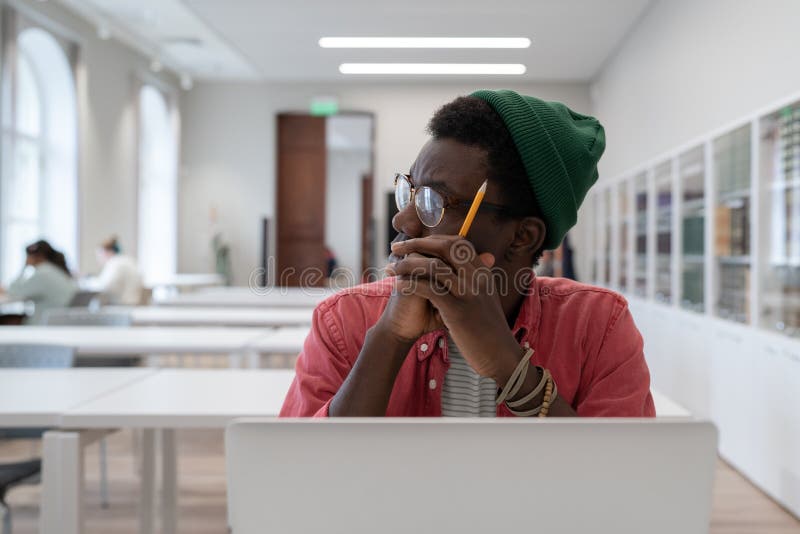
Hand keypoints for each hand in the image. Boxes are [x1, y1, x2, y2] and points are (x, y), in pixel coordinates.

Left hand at [385, 235, 521, 380]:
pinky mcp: (458, 311)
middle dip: (418, 243)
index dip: (435, 240)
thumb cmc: (489, 330)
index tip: (416, 243)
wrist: (500, 355)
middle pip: (447, 247)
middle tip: (397, 248)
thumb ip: (472, 281)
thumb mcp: (485, 299)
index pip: (459, 243)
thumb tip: (454, 270)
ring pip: (434, 266)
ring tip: (391, 269)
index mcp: (483, 273)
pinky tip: (398, 286)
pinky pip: (430, 289)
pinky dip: (411, 285)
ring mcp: (468, 293)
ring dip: (408, 265)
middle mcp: (477, 278)